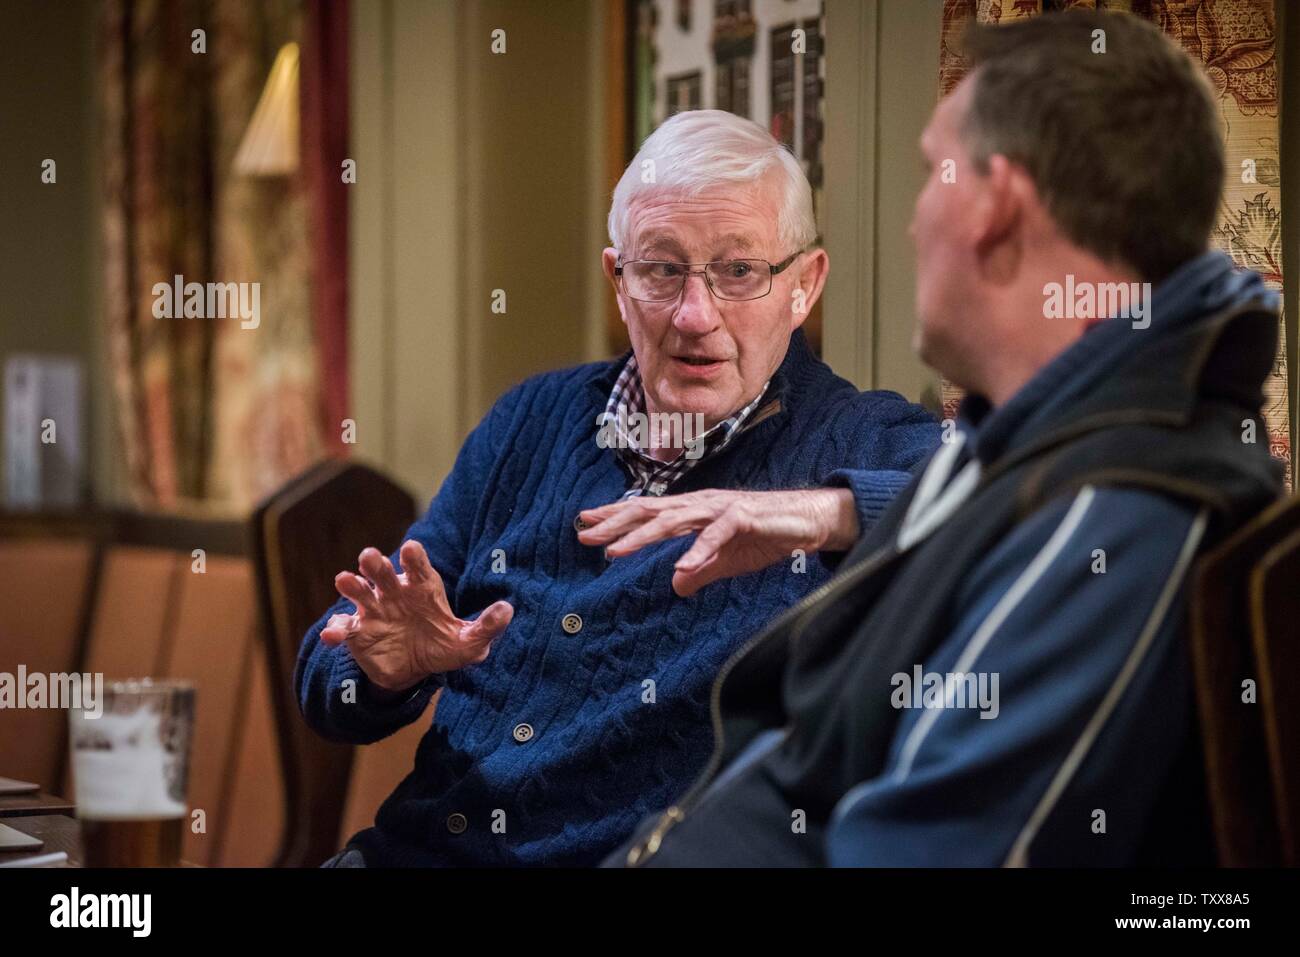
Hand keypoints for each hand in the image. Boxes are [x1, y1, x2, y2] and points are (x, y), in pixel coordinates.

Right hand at [320, 540, 513, 692]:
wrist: (414, 671)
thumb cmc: (442, 647)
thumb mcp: (468, 642)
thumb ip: (487, 626)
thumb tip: (508, 609)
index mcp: (422, 588)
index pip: (418, 567)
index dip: (414, 558)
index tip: (411, 548)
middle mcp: (395, 592)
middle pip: (383, 572)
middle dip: (376, 563)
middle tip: (370, 557)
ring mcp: (374, 610)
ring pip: (359, 591)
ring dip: (352, 585)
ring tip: (345, 581)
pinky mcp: (358, 632)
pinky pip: (343, 628)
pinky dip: (335, 631)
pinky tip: (331, 636)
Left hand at [577, 488, 858, 596]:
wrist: (808, 520)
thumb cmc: (764, 536)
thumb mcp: (725, 560)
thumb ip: (700, 571)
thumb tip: (676, 586)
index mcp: (692, 512)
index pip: (646, 512)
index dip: (614, 516)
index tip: (584, 524)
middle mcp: (700, 505)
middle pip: (650, 512)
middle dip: (615, 523)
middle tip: (583, 535)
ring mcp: (720, 509)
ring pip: (674, 521)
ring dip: (642, 536)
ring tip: (614, 552)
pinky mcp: (744, 519)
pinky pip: (716, 536)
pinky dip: (697, 551)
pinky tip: (680, 569)